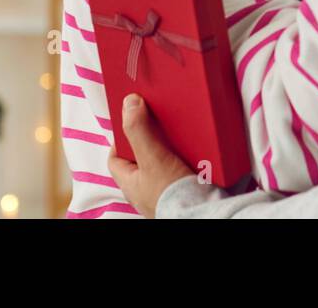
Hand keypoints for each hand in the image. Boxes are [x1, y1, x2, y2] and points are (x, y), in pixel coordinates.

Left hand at [106, 94, 193, 217]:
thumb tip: (128, 103)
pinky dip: (186, 160)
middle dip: (148, 140)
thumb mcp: (152, 158)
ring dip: (169, 149)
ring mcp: (163, 191)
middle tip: (157, 124)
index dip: (120, 138)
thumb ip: (139, 131)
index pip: (115, 158)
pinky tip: (195, 152)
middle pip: (140, 158)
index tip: (132, 120)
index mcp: (130, 184)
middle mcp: (144, 190)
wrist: (201, 214)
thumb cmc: (172, 195)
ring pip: (161, 163)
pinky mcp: (182, 191)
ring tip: (178, 135)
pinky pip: (180, 170)